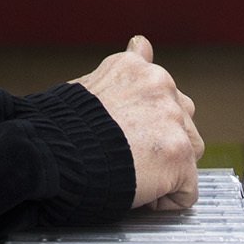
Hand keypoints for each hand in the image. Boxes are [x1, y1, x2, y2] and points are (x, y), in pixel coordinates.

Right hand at [75, 34, 200, 209]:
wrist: (53, 153)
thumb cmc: (61, 127)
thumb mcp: (89, 82)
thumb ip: (121, 69)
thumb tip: (142, 43)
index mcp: (136, 67)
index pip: (161, 92)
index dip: (145, 121)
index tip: (125, 135)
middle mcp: (160, 85)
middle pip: (181, 119)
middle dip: (162, 140)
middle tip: (128, 157)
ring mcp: (172, 119)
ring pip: (190, 151)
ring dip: (169, 167)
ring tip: (135, 175)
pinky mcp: (179, 155)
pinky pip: (187, 189)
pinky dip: (166, 199)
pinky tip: (141, 196)